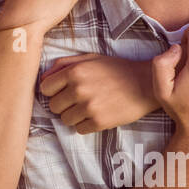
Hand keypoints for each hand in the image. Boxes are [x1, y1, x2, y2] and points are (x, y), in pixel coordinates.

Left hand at [39, 54, 157, 133]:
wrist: (145, 84)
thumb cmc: (116, 70)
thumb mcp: (90, 58)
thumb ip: (64, 64)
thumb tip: (43, 78)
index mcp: (74, 71)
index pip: (45, 88)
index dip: (52, 91)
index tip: (62, 92)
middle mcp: (79, 89)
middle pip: (53, 106)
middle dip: (63, 104)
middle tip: (77, 100)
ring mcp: (89, 107)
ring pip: (65, 120)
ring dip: (74, 116)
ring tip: (89, 107)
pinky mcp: (99, 122)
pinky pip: (79, 130)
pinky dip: (85, 125)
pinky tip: (96, 115)